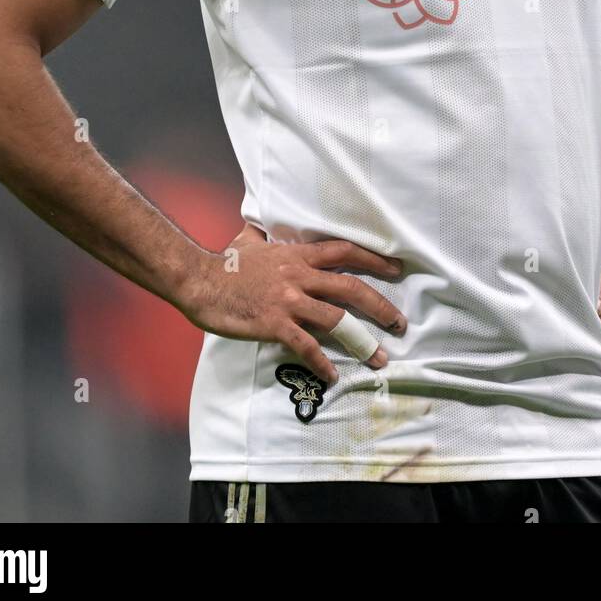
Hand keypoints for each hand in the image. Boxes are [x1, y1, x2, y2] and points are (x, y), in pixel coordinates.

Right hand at [178, 222, 405, 386]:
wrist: (199, 280)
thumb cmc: (224, 263)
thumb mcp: (248, 242)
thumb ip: (261, 235)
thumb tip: (258, 225)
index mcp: (297, 255)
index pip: (344, 251)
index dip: (373, 259)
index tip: (397, 269)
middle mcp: (299, 275)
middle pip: (350, 286)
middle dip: (381, 305)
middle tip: (401, 322)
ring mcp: (289, 300)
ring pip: (337, 319)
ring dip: (362, 340)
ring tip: (380, 358)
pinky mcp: (275, 324)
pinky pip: (306, 345)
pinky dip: (322, 362)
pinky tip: (332, 376)